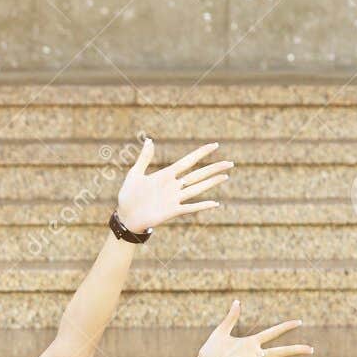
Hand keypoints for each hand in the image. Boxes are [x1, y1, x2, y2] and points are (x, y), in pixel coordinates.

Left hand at [115, 138, 230, 232]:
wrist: (125, 216)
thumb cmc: (129, 196)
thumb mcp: (134, 174)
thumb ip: (144, 158)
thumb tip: (149, 140)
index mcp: (166, 175)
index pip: (188, 161)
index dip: (201, 153)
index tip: (215, 145)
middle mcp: (173, 186)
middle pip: (198, 175)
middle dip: (214, 168)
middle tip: (230, 162)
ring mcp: (174, 198)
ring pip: (197, 188)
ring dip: (211, 183)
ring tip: (226, 176)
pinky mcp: (172, 211)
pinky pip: (190, 208)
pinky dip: (202, 206)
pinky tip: (215, 203)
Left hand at [183, 301, 311, 356]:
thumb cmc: (209, 352)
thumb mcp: (219, 333)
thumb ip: (230, 319)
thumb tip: (237, 301)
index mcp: (249, 343)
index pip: (271, 333)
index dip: (284, 327)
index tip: (299, 322)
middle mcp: (254, 355)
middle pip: (279, 352)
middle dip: (295, 350)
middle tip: (312, 348)